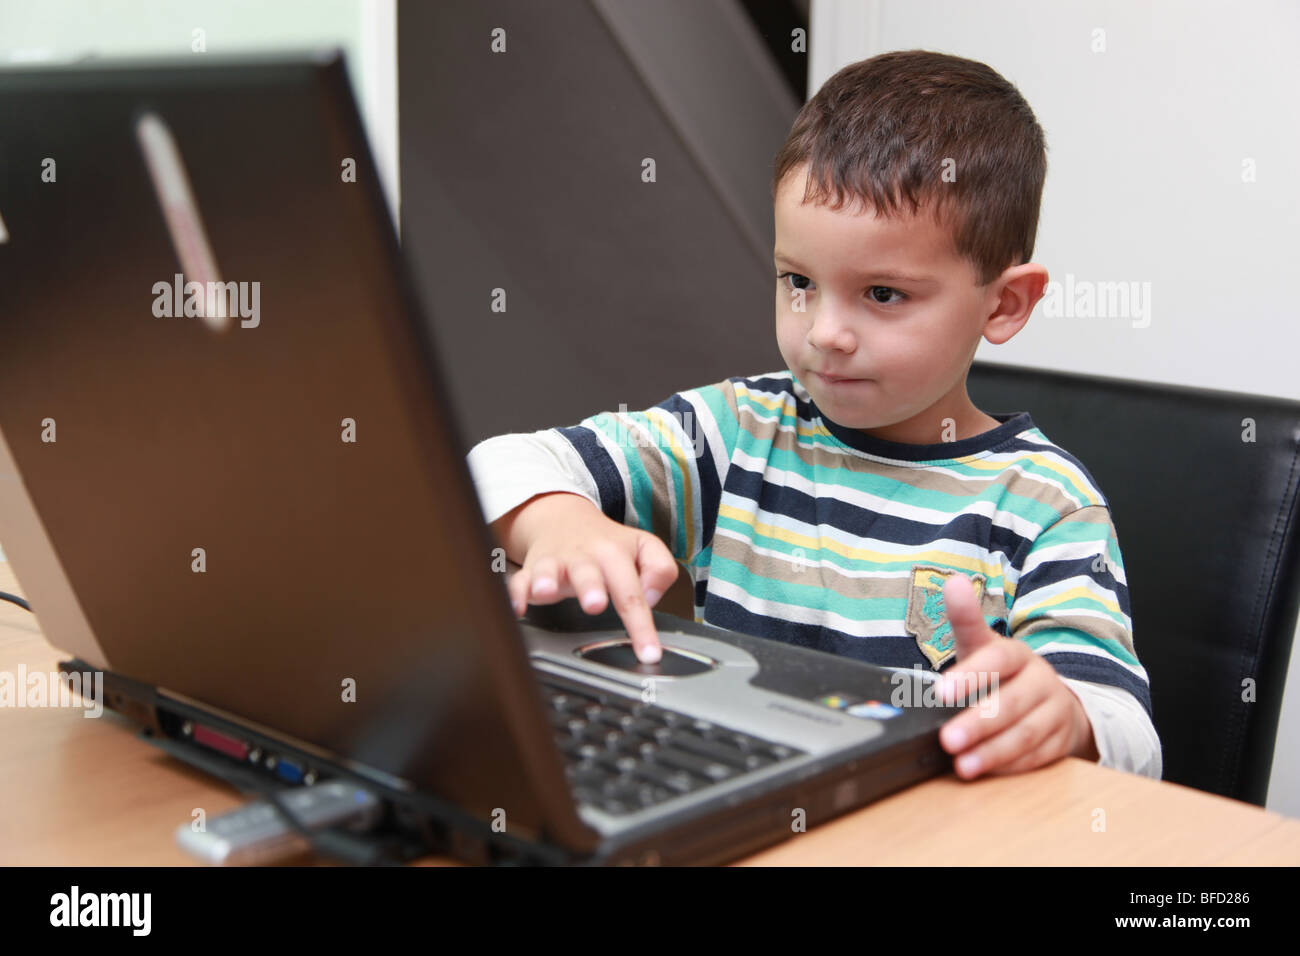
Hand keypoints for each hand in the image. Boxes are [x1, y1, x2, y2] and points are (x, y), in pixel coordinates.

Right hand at [497, 492, 678, 663]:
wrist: (564, 518)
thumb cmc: (606, 543)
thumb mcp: (644, 547)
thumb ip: (660, 569)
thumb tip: (651, 599)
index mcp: (615, 554)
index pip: (633, 592)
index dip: (641, 625)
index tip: (649, 653)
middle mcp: (585, 557)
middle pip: (588, 572)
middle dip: (590, 587)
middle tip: (595, 605)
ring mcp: (556, 562)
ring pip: (549, 569)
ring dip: (546, 579)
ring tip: (545, 591)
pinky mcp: (532, 569)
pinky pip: (519, 580)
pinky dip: (515, 592)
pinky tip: (516, 606)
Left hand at [935, 573, 1098, 778]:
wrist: (1053, 700)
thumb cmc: (1003, 673)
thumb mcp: (982, 645)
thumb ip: (965, 619)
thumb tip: (952, 581)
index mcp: (1017, 654)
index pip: (996, 660)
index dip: (970, 675)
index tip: (941, 692)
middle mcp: (1041, 681)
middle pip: (1011, 703)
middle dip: (979, 723)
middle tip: (947, 739)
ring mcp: (1054, 712)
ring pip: (1026, 734)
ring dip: (993, 752)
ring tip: (962, 766)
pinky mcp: (1061, 741)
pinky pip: (1038, 757)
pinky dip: (1012, 766)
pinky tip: (987, 771)